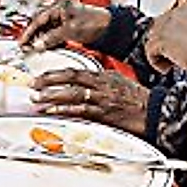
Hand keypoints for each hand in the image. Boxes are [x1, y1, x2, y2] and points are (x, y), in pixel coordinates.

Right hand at [19, 0, 109, 50]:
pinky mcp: (68, 28)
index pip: (37, 19)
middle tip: (26, 48)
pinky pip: (54, 36)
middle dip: (33, 37)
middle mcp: (60, 12)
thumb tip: (37, 44)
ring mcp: (64, 20)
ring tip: (35, 50)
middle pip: (40, 25)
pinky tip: (47, 48)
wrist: (111, 28)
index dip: (28, 32)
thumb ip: (52, 37)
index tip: (22, 43)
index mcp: (59, 7)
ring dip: (41, 41)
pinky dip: (49, 42)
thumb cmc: (95, 22)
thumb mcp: (69, 30)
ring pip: (46, 31)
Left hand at [31, 68, 149, 135]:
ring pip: (71, 95)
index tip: (41, 77)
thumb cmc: (137, 99)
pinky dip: (63, 111)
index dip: (55, 74)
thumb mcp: (118, 82)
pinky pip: (79, 111)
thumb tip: (83, 82)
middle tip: (33, 86)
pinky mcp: (103, 114)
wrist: (154, 112)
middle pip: (69, 80)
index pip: (74, 71)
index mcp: (103, 76)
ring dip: (51, 97)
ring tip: (36, 99)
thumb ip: (100, 81)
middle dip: (48, 82)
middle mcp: (100, 86)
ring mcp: (101, 100)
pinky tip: (51, 112)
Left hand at [145, 0, 186, 78]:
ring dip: (160, 51)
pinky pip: (150, 50)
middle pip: (161, 23)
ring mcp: (173, 23)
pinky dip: (156, 61)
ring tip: (171, 63)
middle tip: (173, 55)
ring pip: (154, 36)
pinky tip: (167, 69)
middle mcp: (184, 10)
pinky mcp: (165, 39)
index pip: (176, 13)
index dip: (174, 30)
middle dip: (165, 40)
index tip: (177, 43)